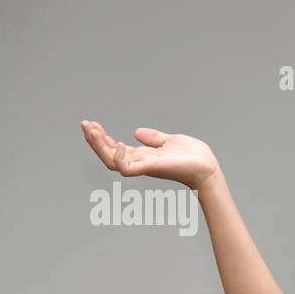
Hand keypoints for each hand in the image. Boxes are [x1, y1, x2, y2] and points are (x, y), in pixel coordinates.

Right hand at [80, 120, 220, 190]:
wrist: (208, 167)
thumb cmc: (193, 157)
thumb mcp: (169, 141)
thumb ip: (153, 138)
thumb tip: (137, 131)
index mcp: (143, 156)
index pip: (115, 148)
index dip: (102, 138)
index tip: (92, 124)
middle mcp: (140, 163)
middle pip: (108, 155)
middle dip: (94, 141)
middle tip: (85, 125)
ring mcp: (144, 167)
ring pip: (112, 162)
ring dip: (99, 146)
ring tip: (92, 130)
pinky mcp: (151, 169)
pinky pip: (127, 169)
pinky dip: (119, 158)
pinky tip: (118, 143)